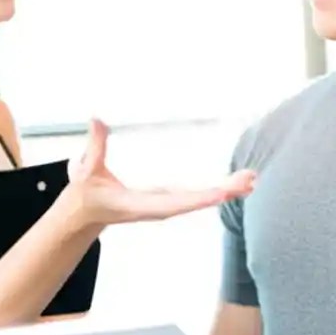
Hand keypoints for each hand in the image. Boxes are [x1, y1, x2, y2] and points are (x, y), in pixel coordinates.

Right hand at [65, 119, 254, 226]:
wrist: (85, 214)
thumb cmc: (86, 195)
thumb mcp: (85, 170)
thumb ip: (94, 146)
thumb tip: (96, 119)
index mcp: (140, 205)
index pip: (175, 203)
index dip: (199, 198)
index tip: (221, 195)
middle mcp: (159, 208)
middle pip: (196, 201)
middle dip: (222, 191)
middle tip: (248, 180)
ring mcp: (166, 205)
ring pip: (201, 199)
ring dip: (226, 190)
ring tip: (250, 180)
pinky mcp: (169, 200)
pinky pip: (198, 196)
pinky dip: (218, 190)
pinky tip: (235, 184)